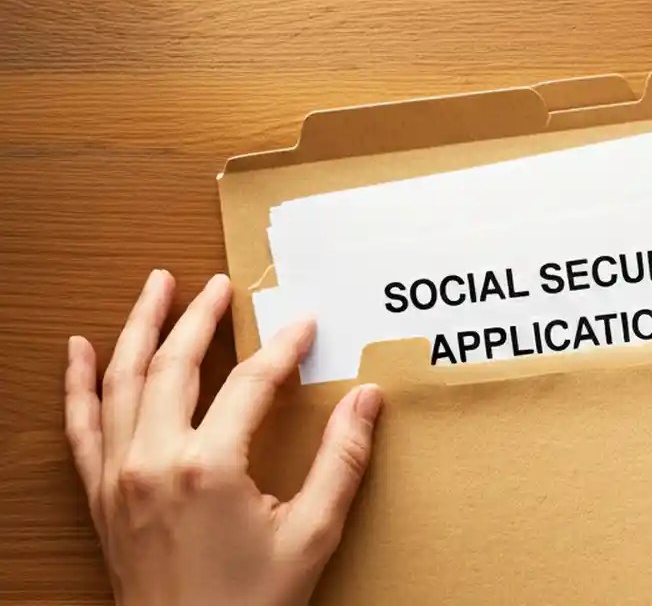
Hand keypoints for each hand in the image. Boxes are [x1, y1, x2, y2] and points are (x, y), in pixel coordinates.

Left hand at [64, 271, 382, 605]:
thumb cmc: (250, 604)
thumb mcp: (311, 535)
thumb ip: (341, 460)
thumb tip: (367, 399)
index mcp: (208, 466)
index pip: (249, 382)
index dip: (282, 349)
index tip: (304, 326)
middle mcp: (153, 460)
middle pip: (174, 365)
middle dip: (199, 317)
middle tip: (219, 284)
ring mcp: (118, 477)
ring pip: (122, 382)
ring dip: (138, 327)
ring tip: (156, 288)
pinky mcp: (100, 497)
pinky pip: (81, 426)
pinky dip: (78, 384)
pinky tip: (81, 349)